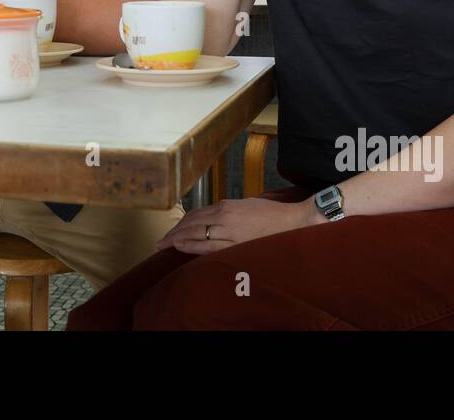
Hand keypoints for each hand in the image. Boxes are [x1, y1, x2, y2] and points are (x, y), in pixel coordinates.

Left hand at [154, 197, 320, 254]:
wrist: (292, 220)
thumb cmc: (271, 214)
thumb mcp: (245, 206)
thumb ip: (227, 212)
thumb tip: (212, 219)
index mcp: (226, 206)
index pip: (195, 215)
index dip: (180, 224)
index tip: (171, 231)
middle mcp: (223, 216)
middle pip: (190, 224)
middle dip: (173, 233)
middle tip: (160, 241)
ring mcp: (228, 229)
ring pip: (195, 234)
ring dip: (177, 240)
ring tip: (164, 246)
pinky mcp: (235, 242)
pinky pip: (207, 245)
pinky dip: (191, 245)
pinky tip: (180, 247)